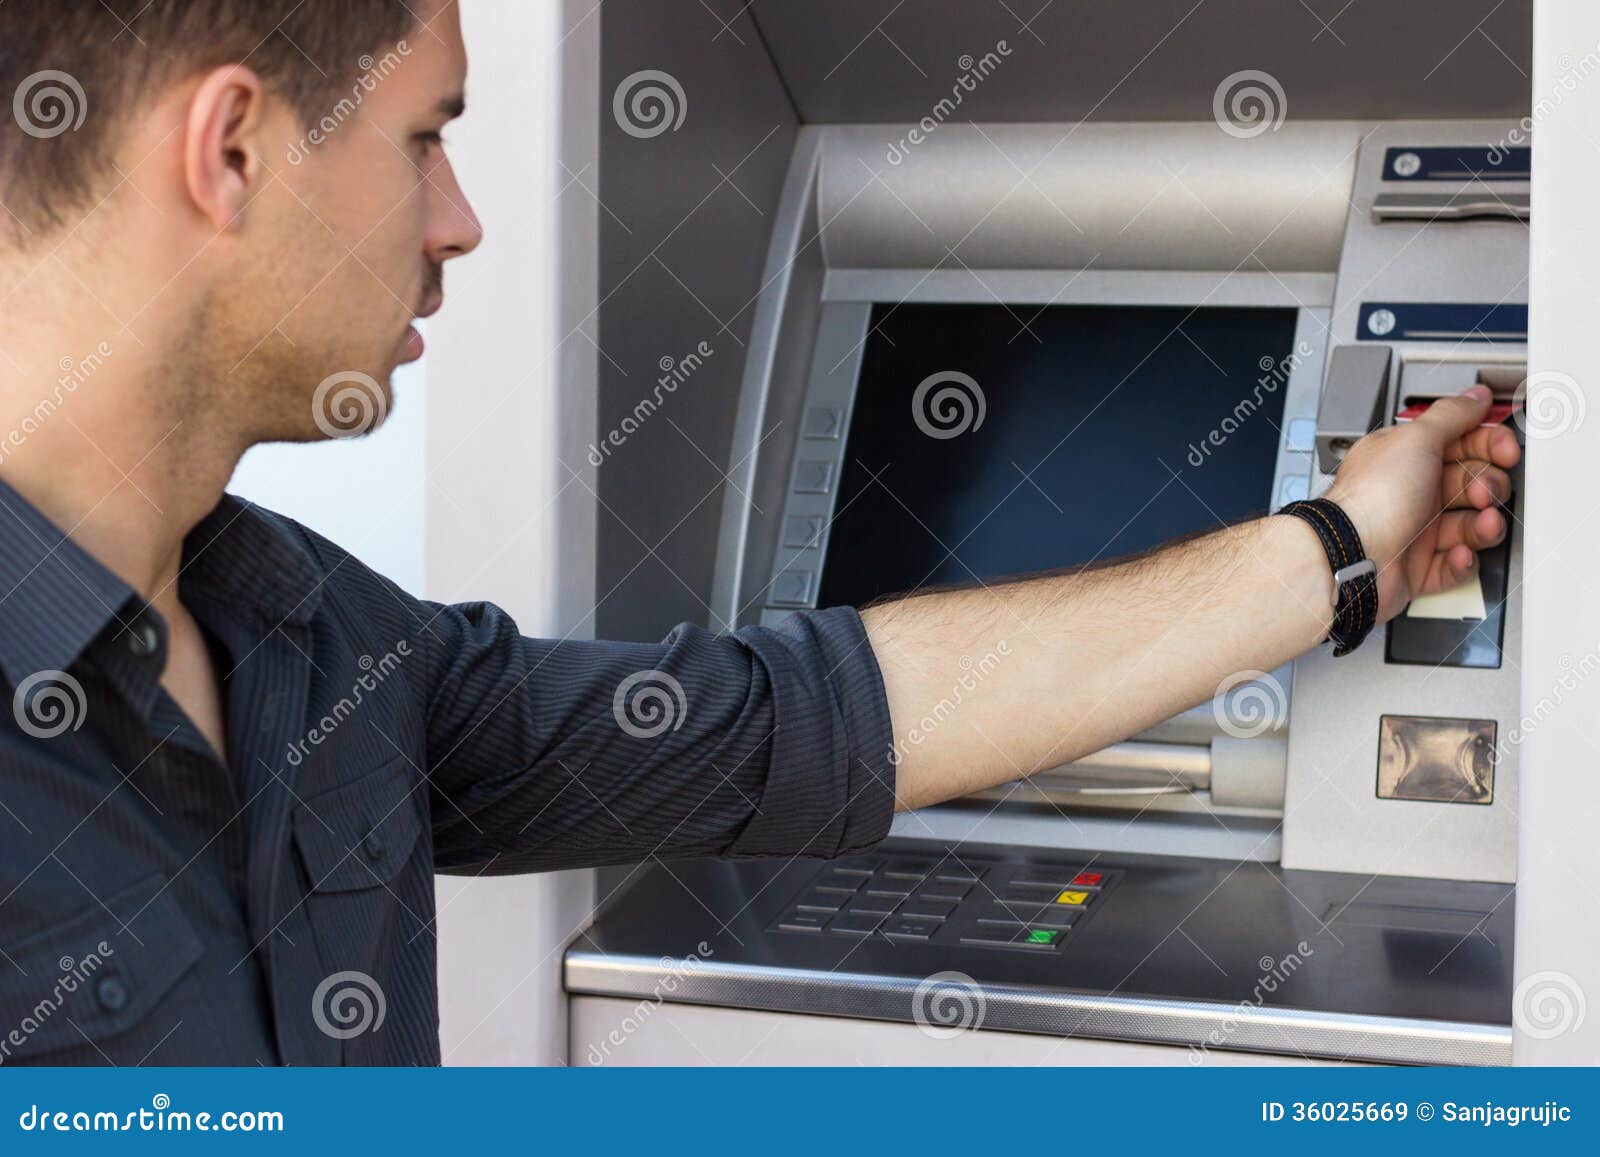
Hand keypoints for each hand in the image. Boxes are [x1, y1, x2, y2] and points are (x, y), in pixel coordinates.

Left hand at [1323, 384, 1521, 622]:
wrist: (1351, 557)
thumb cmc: (1372, 500)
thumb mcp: (1415, 440)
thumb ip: (1450, 416)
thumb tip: (1474, 396)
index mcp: (1407, 458)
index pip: (1460, 443)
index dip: (1489, 444)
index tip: (1506, 450)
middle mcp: (1411, 493)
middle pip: (1471, 484)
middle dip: (1487, 486)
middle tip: (1482, 492)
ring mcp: (1415, 531)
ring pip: (1470, 526)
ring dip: (1483, 525)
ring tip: (1482, 523)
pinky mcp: (1419, 568)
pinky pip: (1456, 565)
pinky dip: (1463, 560)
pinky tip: (1459, 553)